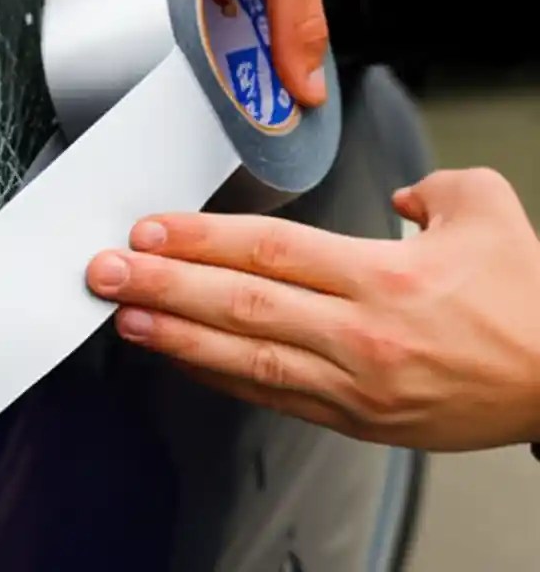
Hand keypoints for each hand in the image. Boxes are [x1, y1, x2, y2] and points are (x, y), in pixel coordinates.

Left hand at [85, 168, 539, 451]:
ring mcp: (352, 383)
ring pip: (246, 359)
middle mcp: (360, 333)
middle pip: (242, 304)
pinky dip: (221, 377)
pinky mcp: (354, 419)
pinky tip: (181, 360)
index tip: (152, 228)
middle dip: (164, 284)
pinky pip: (272, 396)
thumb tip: (399, 193)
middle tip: (108, 271)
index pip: (271, 249)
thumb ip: (435, 186)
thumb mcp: (490, 213)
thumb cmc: (529, 307)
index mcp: (385, 277)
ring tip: (125, 317)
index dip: (202, 239)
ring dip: (176, 337)